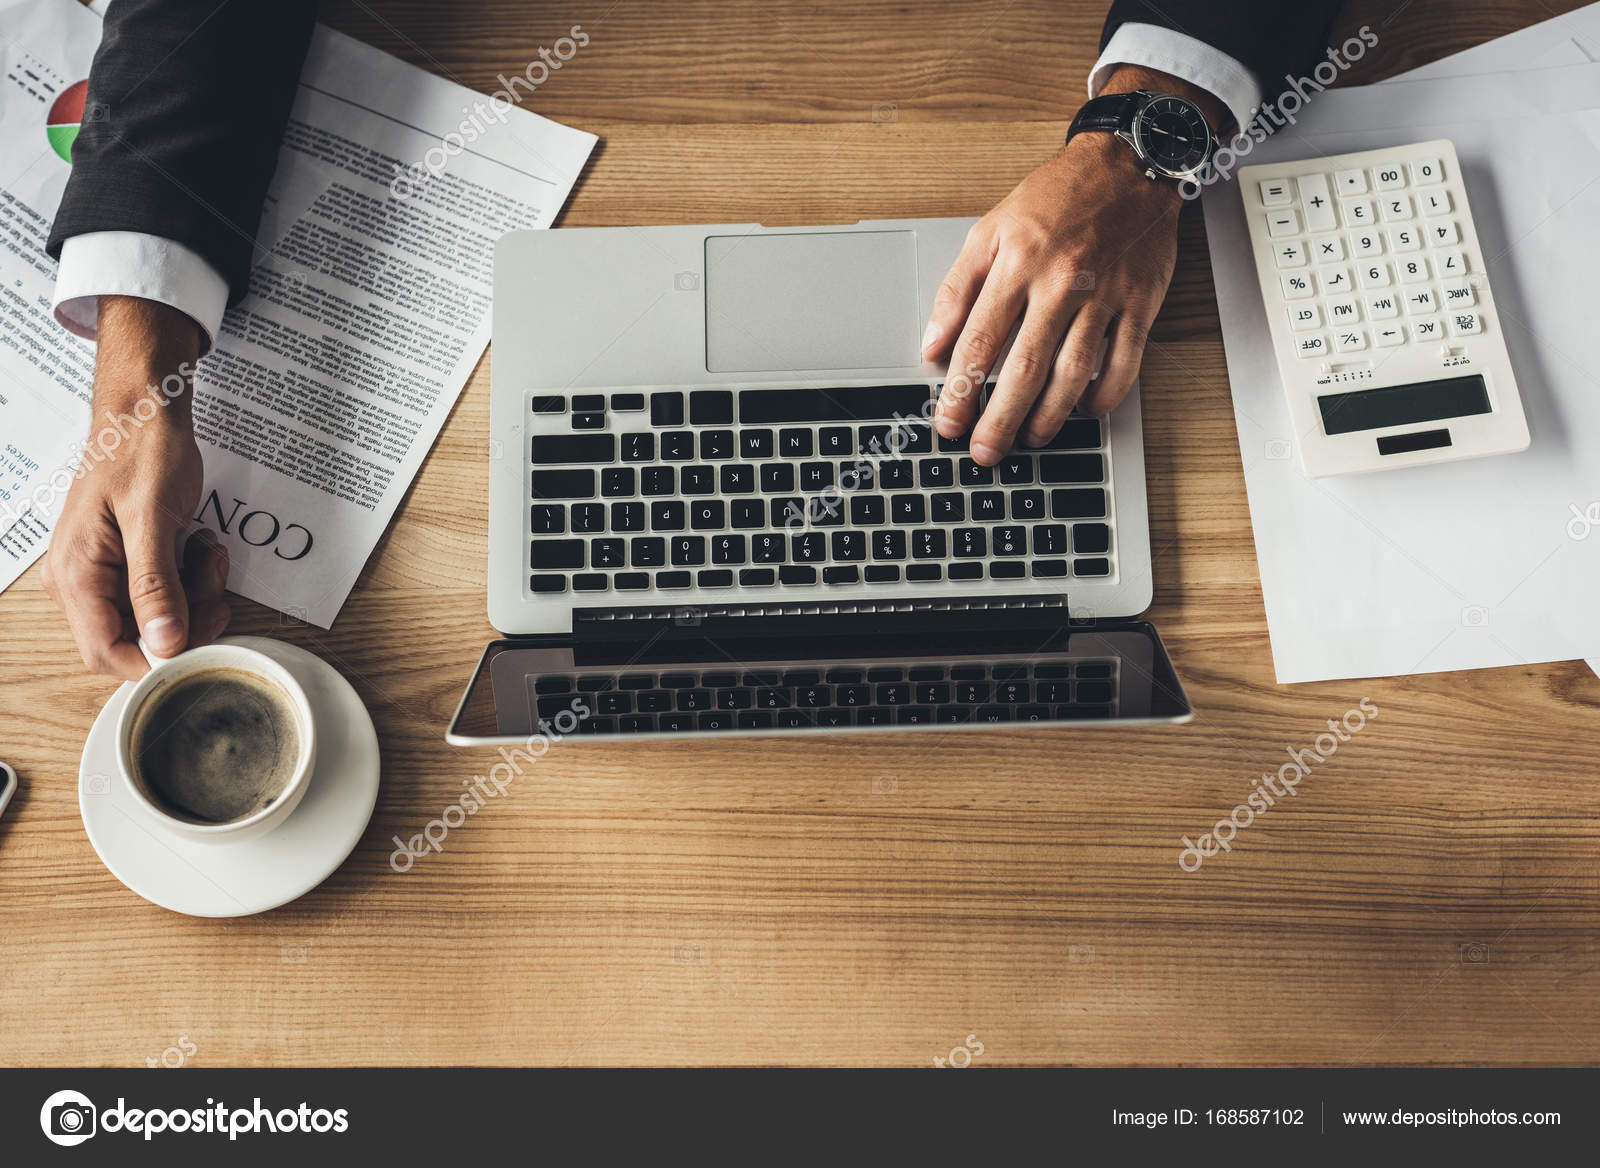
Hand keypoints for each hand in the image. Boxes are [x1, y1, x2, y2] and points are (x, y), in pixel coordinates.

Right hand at [41, 296, 229, 678]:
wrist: (143, 410)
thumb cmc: (143, 451)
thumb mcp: (154, 518)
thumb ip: (156, 585)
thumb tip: (163, 643)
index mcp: (76, 573)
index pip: (107, 652)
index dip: (157, 659)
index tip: (204, 642)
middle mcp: (79, 580)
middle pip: (135, 637)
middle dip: (185, 620)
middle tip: (216, 585)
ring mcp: (99, 572)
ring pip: (153, 617)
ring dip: (193, 594)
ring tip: (208, 553)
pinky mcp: (122, 561)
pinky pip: (159, 592)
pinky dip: (188, 578)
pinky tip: (199, 546)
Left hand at [922, 67, 1225, 464]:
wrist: (1129, 164)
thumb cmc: (1057, 197)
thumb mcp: (991, 229)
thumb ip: (958, 289)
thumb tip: (933, 343)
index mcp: (1017, 264)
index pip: (979, 342)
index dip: (960, 391)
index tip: (948, 423)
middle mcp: (1061, 283)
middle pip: (1024, 369)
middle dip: (999, 420)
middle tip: (984, 453)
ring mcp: (1105, 296)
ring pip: (1073, 374)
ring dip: (1048, 418)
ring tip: (1029, 440)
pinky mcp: (1141, 304)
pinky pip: (1123, 364)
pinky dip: (1103, 397)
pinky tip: (1083, 413)